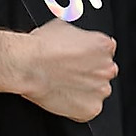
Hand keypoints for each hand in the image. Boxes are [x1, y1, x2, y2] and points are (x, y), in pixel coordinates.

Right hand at [0, 20, 117, 121]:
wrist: (28, 66)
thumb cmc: (42, 46)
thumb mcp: (64, 26)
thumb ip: (79, 35)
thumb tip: (76, 39)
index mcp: (104, 46)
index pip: (105, 50)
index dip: (91, 53)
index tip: (80, 56)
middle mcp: (107, 68)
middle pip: (104, 71)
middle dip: (91, 71)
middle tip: (71, 70)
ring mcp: (101, 90)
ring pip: (98, 90)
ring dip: (86, 88)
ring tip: (65, 83)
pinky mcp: (92, 109)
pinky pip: (89, 108)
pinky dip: (78, 104)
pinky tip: (64, 95)